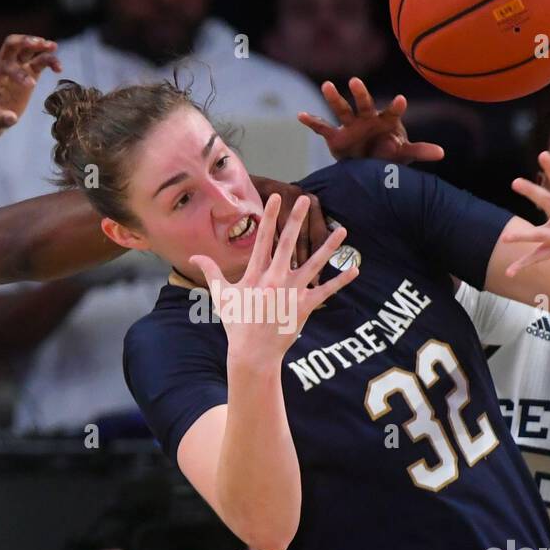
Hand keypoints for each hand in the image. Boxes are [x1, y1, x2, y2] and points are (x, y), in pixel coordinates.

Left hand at [0, 34, 60, 137]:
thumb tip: (12, 118)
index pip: (5, 65)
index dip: (19, 72)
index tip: (32, 86)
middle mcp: (3, 66)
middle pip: (13, 45)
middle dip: (26, 42)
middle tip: (42, 43)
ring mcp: (16, 68)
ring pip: (28, 50)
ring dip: (41, 46)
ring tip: (54, 47)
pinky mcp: (27, 74)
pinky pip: (38, 62)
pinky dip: (48, 60)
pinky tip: (58, 68)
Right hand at [191, 194, 358, 364]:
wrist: (252, 352)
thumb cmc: (237, 323)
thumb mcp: (222, 295)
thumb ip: (211, 272)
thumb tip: (194, 257)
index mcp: (256, 273)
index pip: (263, 238)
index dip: (270, 217)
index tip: (276, 198)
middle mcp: (275, 278)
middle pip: (287, 244)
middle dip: (296, 220)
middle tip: (305, 200)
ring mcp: (291, 292)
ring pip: (313, 264)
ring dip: (329, 247)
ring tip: (342, 231)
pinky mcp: (305, 306)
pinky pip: (326, 290)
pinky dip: (340, 280)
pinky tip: (355, 269)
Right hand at [298, 77, 444, 163]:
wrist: (369, 163)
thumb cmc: (389, 153)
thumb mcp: (404, 153)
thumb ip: (420, 151)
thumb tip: (442, 153)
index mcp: (386, 121)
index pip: (393, 112)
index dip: (396, 107)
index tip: (401, 100)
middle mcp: (366, 118)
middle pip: (363, 104)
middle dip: (360, 94)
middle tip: (354, 82)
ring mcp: (350, 125)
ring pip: (341, 109)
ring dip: (334, 98)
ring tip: (327, 85)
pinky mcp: (335, 136)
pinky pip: (322, 127)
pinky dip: (311, 121)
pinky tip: (300, 115)